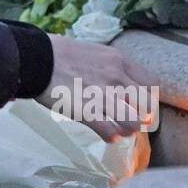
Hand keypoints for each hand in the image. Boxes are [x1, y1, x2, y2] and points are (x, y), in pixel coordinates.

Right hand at [36, 34, 156, 140]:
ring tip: (120, 129)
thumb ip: (112, 66)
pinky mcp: (87, 113)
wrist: (36, 59)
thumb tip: (122, 82)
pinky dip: (111, 136)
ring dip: (128, 129)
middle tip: (132, 119)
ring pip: (133, 123)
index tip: (139, 103)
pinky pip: (111, 133)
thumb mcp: (94, 51)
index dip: (148, 97)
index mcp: (119, 61)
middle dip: (142, 115)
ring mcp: (103, 96)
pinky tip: (106, 134)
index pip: (152, 84)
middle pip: (147, 106)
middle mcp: (116, 78)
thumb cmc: (60, 53)